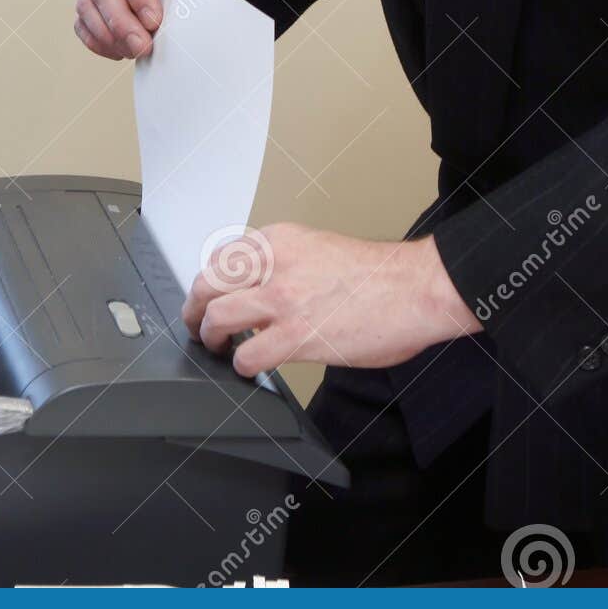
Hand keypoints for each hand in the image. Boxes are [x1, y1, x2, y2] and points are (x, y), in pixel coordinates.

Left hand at [182, 222, 482, 374]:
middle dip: (194, 307)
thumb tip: (263, 286)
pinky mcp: (296, 336)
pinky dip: (242, 365)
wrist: (413, 289)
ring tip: (216, 346)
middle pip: (207, 283)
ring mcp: (283, 300)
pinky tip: (249, 368)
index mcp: (279, 241)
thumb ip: (286, 263)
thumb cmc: (378, 275)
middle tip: (196, 323)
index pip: (221, 257)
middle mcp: (274, 264)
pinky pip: (248, 355)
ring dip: (209, 336)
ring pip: (217, 316)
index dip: (208, 282)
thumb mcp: (318, 248)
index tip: (208, 296)